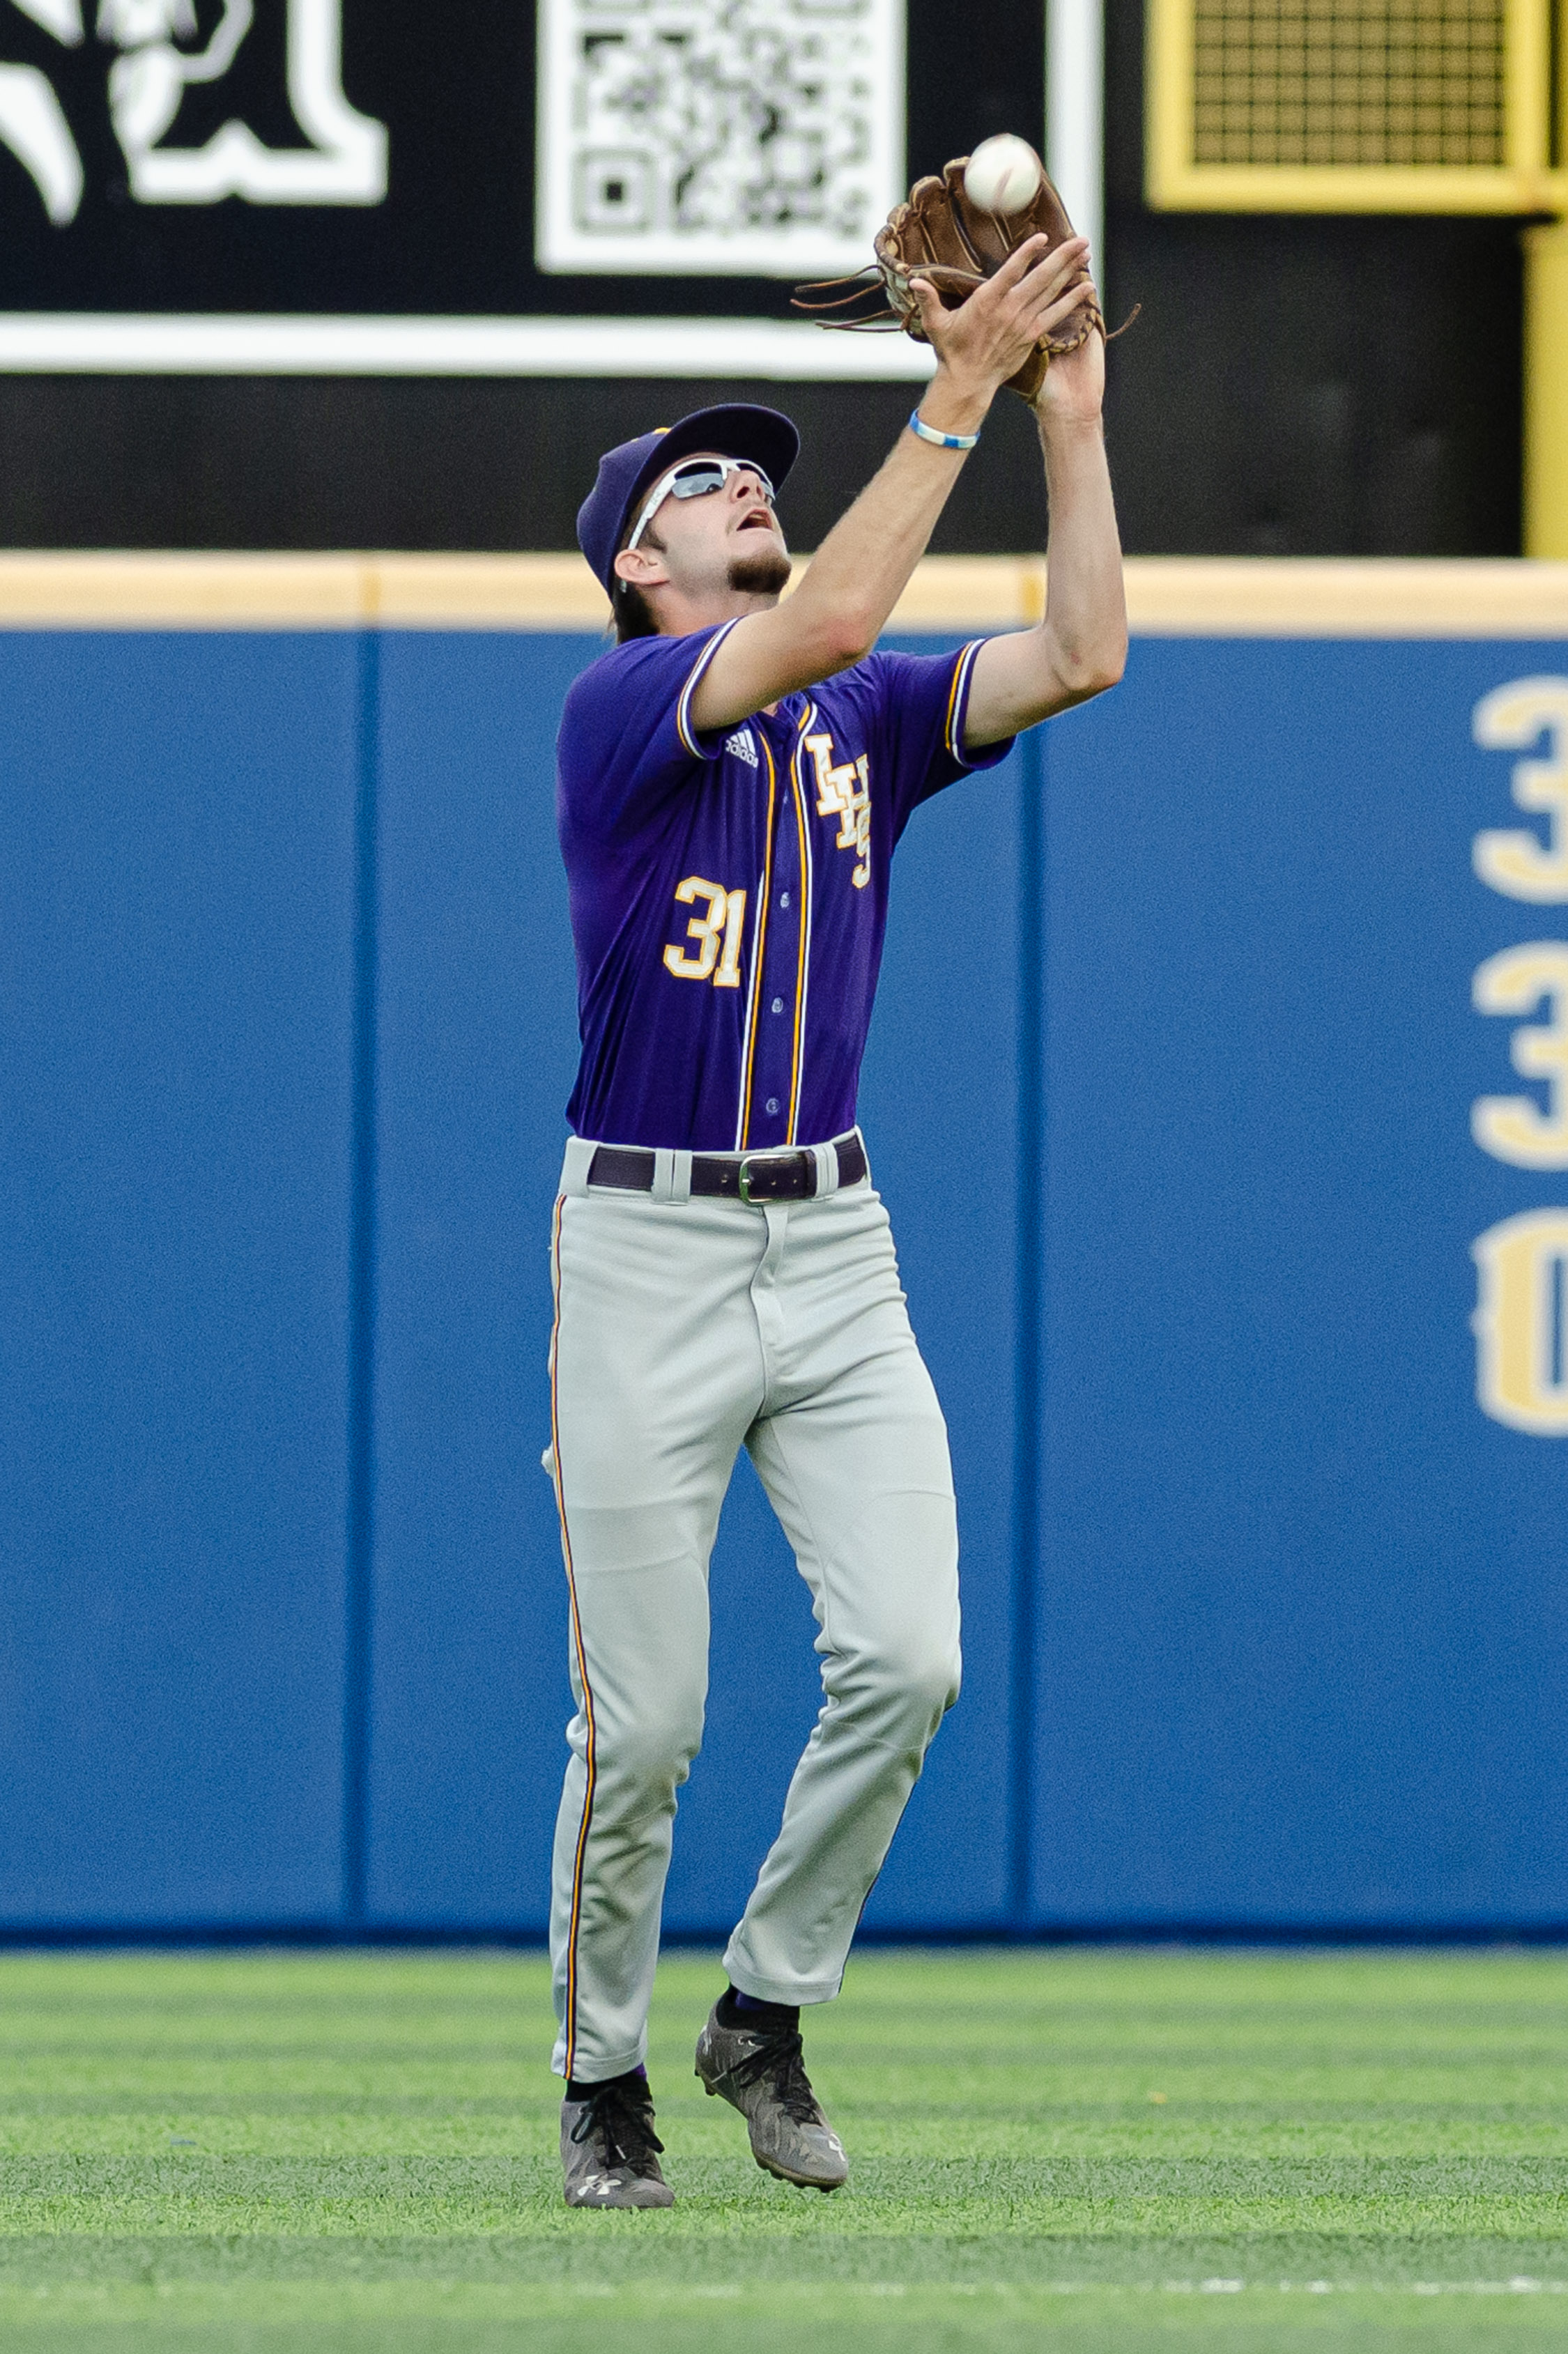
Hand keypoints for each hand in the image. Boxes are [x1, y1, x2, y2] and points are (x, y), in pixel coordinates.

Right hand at [910, 234, 1097, 428]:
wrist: (968, 382)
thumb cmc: (951, 351)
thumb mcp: (936, 323)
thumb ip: (928, 299)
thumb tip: (913, 281)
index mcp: (987, 301)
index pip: (1011, 272)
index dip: (1028, 254)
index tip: (1043, 237)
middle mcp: (1009, 310)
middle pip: (1041, 278)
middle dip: (1062, 257)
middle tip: (1081, 239)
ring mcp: (1023, 323)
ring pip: (1052, 292)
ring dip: (1071, 270)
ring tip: (1086, 252)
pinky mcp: (1032, 336)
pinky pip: (1057, 314)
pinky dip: (1073, 300)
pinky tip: (1088, 286)